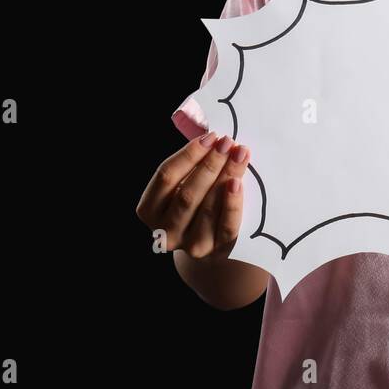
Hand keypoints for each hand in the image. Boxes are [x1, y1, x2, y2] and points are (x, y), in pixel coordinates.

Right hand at [135, 131, 252, 259]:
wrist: (207, 244)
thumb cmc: (194, 204)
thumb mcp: (181, 186)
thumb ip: (189, 165)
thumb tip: (210, 137)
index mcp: (149, 210)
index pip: (165, 177)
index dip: (188, 154)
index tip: (210, 137)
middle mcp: (166, 230)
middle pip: (187, 193)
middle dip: (210, 163)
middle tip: (227, 142)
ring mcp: (190, 245)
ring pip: (207, 207)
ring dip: (225, 176)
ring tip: (239, 154)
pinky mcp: (216, 251)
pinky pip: (226, 226)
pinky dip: (232, 203)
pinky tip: (237, 183)